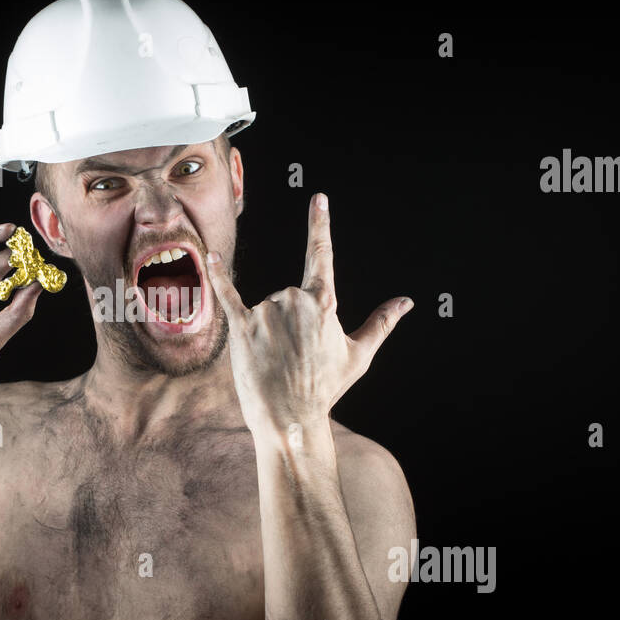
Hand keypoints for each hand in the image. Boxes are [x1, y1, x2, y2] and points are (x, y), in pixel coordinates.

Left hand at [204, 193, 411, 433]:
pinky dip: (219, 277)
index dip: (320, 225)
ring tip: (276, 360)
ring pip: (266, 307)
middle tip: (295, 356)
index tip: (318, 199)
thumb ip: (382, 322)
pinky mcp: (242, 326)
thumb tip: (407, 301)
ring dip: (269, 329)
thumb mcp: (360, 355)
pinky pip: (228, 295)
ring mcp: (267, 312)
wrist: (291, 419)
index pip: (322, 255)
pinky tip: (212, 258)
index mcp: (324, 303)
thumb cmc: (326, 388)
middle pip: (289, 295)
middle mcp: (294, 300)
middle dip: (290, 321)